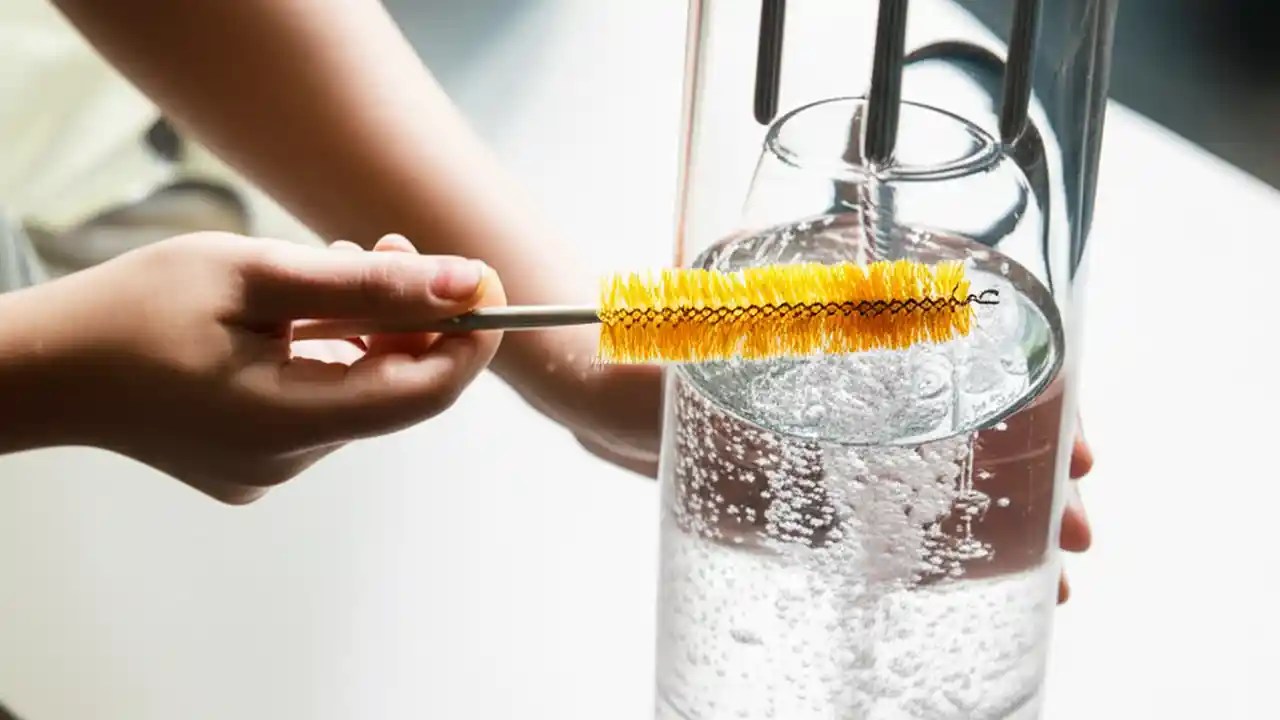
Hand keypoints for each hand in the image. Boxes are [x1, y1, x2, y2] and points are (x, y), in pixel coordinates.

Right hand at [3, 231, 503, 503]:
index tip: (480, 281)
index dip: (470, 338)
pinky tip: (298, 313)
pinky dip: (329, 355)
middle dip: (410, 318)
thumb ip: (370, 285)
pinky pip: (321, 404)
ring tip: (331, 268)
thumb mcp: (256, 277)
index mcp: (295, 421)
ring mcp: (272, 466)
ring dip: (366, 330)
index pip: (429, 392)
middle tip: (391, 247)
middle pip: (395, 388)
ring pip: (359, 391)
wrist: (39, 369)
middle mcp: (293, 458)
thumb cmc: (130, 311)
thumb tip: (466, 285)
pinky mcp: (253, 461)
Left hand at [510, 333, 1093, 602]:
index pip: (981, 357)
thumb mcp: (753, 295)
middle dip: (1036, 477)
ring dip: (1002, 522)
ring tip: (1050, 575)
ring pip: (940, 478)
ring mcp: (840, 437)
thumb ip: (812, 283)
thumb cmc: (669, 325)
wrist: (597, 382)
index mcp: (868, 329)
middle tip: (1076, 529)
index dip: (1040, 399)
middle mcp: (866, 385)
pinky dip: (929, 549)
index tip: (1075, 446)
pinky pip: (883, 519)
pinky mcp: (807, 487)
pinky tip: (971, 585)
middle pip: (977, 426)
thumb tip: (881, 249)